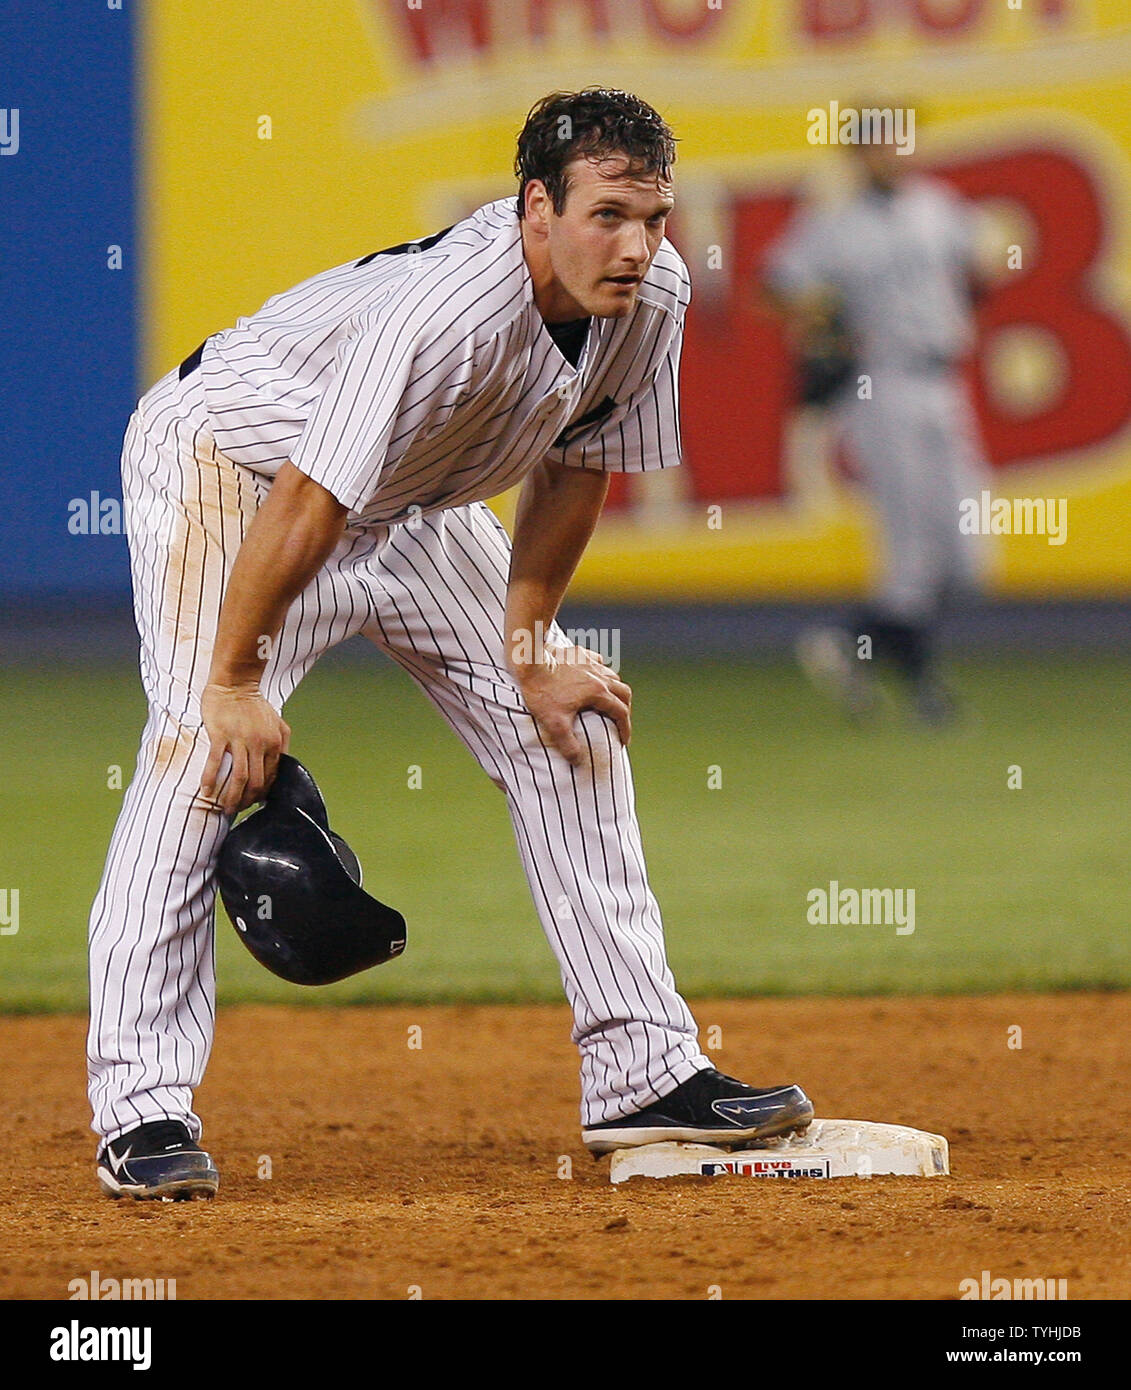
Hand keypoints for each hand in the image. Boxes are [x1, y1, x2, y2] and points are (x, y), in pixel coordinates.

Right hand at [199, 682, 290, 814]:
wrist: (235, 684)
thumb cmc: (254, 704)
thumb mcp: (277, 722)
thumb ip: (282, 743)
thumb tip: (282, 765)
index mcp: (275, 742)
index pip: (271, 777)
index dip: (262, 793)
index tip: (253, 802)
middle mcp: (260, 743)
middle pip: (256, 782)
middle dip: (247, 801)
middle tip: (237, 809)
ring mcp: (240, 739)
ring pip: (239, 777)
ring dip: (232, 797)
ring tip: (225, 808)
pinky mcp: (221, 735)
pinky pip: (217, 763)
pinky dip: (211, 779)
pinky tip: (206, 790)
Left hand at [515, 647, 631, 765]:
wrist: (530, 662)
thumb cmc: (541, 691)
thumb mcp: (554, 723)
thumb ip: (567, 744)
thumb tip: (577, 761)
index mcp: (598, 693)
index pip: (621, 713)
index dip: (625, 729)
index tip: (623, 741)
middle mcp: (599, 676)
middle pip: (623, 693)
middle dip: (625, 709)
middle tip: (620, 722)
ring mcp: (591, 663)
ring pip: (613, 676)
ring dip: (615, 690)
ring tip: (609, 701)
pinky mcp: (580, 654)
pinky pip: (598, 662)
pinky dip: (601, 672)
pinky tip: (593, 677)